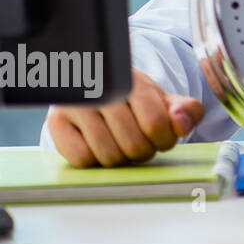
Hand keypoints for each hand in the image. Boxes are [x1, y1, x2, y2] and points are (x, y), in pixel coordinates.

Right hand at [46, 68, 204, 167]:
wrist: (100, 89)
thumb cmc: (137, 101)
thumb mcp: (167, 102)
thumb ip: (187, 111)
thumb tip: (181, 123)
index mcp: (134, 82)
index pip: (155, 124)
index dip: (164, 140)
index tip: (161, 138)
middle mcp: (103, 90)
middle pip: (133, 144)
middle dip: (143, 151)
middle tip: (140, 142)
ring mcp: (77, 105)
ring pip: (108, 154)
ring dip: (121, 158)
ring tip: (121, 143)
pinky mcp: (56, 122)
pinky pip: (82, 159)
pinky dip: (95, 161)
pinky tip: (100, 146)